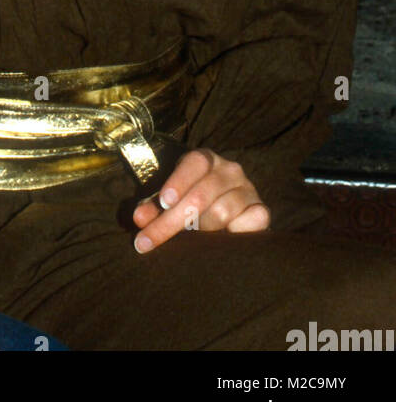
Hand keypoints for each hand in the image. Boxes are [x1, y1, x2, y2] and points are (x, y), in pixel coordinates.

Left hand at [132, 148, 269, 253]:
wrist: (231, 211)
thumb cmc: (192, 202)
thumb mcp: (170, 199)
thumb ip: (154, 208)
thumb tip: (139, 219)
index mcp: (206, 159)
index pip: (195, 163)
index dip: (179, 181)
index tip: (164, 202)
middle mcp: (230, 170)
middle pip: (202, 195)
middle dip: (173, 221)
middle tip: (149, 241)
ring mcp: (248, 190)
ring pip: (222, 212)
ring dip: (201, 230)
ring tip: (188, 241)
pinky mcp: (261, 211)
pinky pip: (249, 224)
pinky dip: (234, 234)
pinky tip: (223, 242)